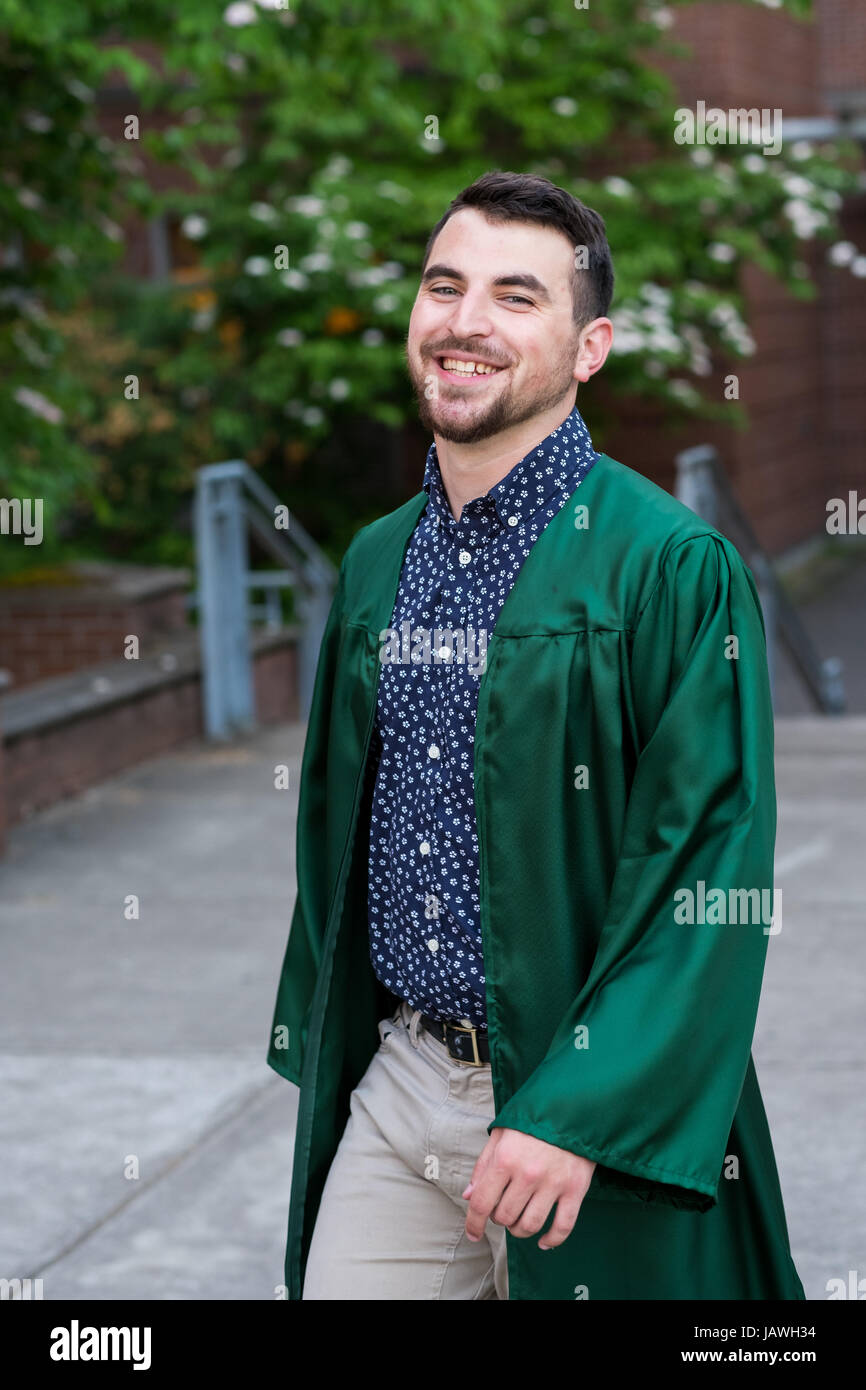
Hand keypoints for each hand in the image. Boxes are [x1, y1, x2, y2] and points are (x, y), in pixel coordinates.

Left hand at [462, 1127, 595, 1249]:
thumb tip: (468, 1196)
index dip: (473, 1224)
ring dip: (520, 1230)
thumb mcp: (501, 1135)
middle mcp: (528, 1173)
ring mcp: (553, 1183)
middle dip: (499, 1219)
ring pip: (530, 1225)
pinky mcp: (576, 1189)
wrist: (573, 1106)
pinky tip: (543, 1241)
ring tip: (519, 1222)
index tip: (473, 1234)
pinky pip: (563, 1226)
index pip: (481, 1202)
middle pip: (504, 1216)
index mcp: (505, 1158)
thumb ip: (483, 1166)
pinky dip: (552, 1240)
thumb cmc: (533, 1120)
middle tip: (503, 1210)